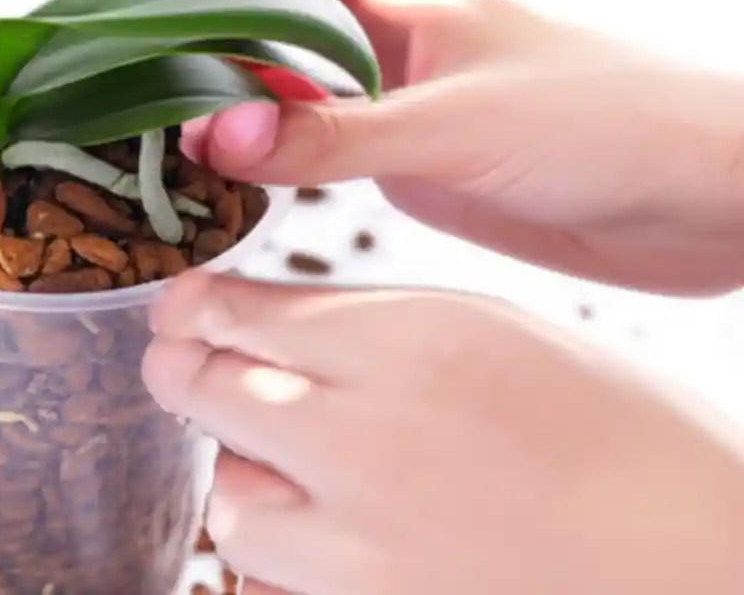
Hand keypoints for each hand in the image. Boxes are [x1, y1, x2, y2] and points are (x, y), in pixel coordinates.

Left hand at [146, 273, 743, 594]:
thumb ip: (373, 323)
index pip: (235, 313)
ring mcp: (359, 544)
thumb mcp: (502, 333)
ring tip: (290, 465)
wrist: (698, 566)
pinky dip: (275, 553)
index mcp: (408, 342)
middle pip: (203, 391)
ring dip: (244, 473)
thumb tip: (260, 321)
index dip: (195, 309)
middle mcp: (365, 437)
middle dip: (187, 373)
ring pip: (228, 498)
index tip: (185, 311)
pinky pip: (265, 579)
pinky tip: (324, 533)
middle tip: (188, 369)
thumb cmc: (624, 440)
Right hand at [187, 0, 743, 295]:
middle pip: (262, 28)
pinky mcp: (413, 148)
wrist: (706, 194)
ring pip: (288, 91)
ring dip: (238, 124)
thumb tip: (214, 137)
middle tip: (143, 125)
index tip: (135, 58)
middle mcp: (391, 22)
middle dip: (203, 70)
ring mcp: (400, 86)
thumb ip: (326, 136)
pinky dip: (279, 165)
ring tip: (177, 163)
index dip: (191, 3)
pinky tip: (245, 191)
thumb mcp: (451, 125)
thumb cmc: (614, 119)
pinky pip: (322, 146)